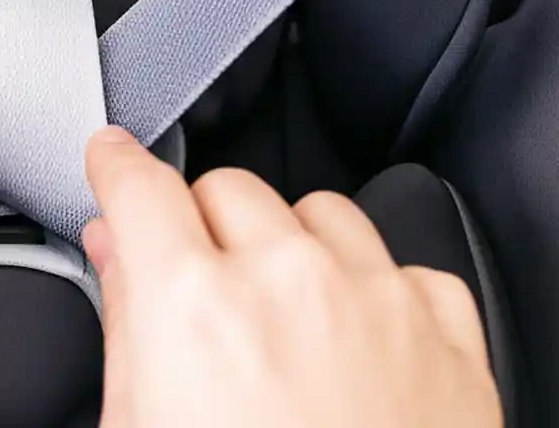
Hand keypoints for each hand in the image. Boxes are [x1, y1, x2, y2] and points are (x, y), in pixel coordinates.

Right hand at [83, 127, 500, 427]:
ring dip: (287, 245)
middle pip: (224, 187)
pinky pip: (399, 263)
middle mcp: (287, 281)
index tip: (113, 158)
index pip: (140, 185)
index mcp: (193, 305)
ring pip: (315, 209)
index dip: (116, 164)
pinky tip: (352, 340)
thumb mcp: (139, 426)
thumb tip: (115, 253)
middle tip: (198, 289)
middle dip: (200, 225)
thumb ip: (124, 321)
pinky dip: (371, 287)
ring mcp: (374, 299)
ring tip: (279, 318)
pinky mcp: (444, 331)